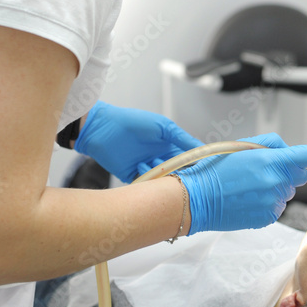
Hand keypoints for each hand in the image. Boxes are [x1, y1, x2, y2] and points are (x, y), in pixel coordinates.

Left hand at [73, 101, 202, 182]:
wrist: (103, 128)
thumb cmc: (134, 122)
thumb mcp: (164, 127)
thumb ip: (183, 138)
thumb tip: (202, 148)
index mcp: (170, 148)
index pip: (188, 161)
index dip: (196, 166)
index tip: (204, 170)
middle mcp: (160, 160)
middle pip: (177, 174)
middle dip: (180, 175)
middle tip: (182, 173)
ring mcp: (148, 169)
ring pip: (162, 181)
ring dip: (161, 174)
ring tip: (154, 162)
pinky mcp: (134, 177)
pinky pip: (146, 184)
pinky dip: (146, 177)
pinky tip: (141, 164)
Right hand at [177, 134, 306, 233]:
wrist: (198, 199)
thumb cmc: (215, 170)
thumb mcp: (241, 145)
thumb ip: (270, 143)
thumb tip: (287, 149)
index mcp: (271, 161)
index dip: (301, 156)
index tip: (295, 158)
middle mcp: (276, 182)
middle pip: (300, 176)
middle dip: (287, 172)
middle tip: (265, 171)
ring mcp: (274, 202)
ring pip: (288, 193)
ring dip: (276, 188)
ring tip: (251, 186)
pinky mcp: (269, 217)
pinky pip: (278, 207)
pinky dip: (268, 203)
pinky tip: (249, 199)